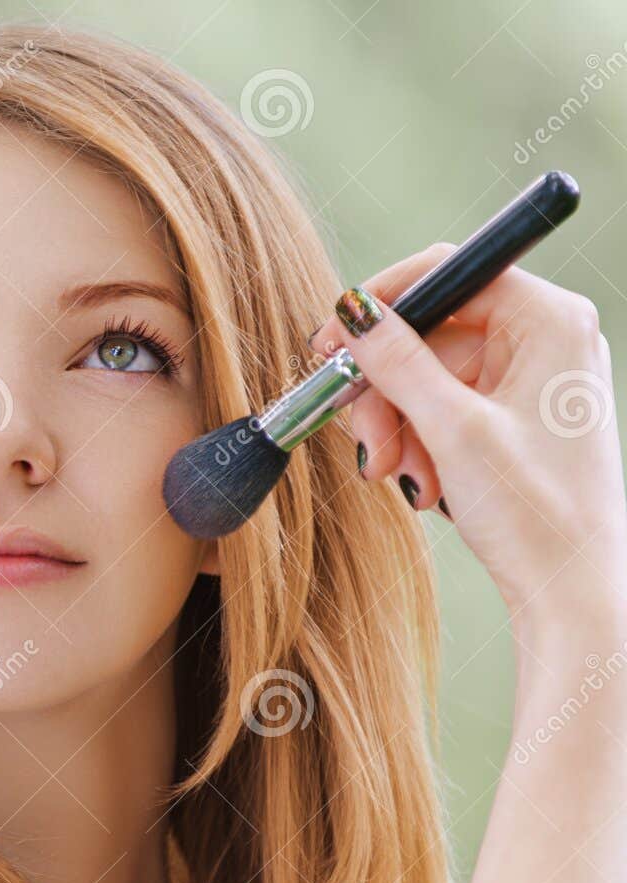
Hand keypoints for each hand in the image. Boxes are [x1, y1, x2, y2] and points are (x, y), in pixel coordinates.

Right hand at [307, 244, 626, 625]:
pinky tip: (423, 483)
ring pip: (428, 377)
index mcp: (550, 321)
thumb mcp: (451, 429)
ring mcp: (531, 378)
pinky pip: (444, 408)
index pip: (449, 273)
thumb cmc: (534, 510)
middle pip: (430, 334)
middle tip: (362, 439)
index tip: (331, 342)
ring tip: (398, 477)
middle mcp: (545, 338)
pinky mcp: (515, 416)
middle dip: (386, 392)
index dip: (382, 304)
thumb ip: (396, 362)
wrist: (571, 590)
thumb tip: (351, 311)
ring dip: (398, 427)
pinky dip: (420, 442)